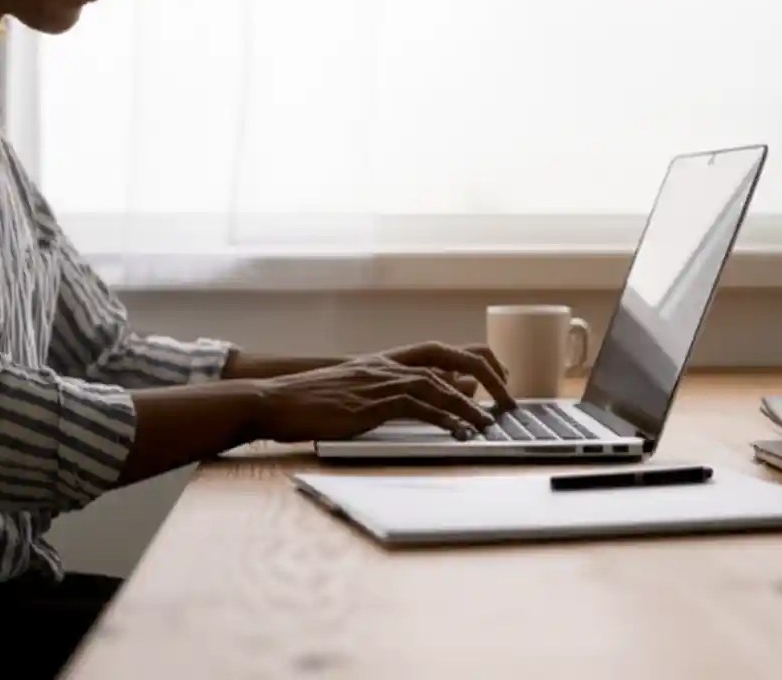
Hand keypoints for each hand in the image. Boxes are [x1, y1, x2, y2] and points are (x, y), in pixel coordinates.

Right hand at [254, 354, 501, 441]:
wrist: (274, 401)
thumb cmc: (311, 402)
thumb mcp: (357, 393)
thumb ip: (391, 394)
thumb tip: (423, 400)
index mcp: (385, 361)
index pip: (440, 349)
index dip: (473, 358)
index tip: (498, 374)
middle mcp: (387, 365)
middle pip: (449, 358)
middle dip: (484, 375)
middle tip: (507, 398)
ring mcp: (379, 382)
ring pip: (437, 384)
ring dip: (468, 404)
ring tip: (489, 423)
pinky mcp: (370, 404)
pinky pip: (417, 407)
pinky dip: (443, 418)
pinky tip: (459, 431)